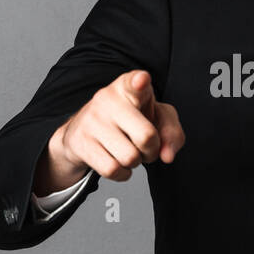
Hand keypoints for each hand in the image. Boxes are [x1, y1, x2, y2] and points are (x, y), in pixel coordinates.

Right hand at [52, 70, 184, 182]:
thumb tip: (167, 156)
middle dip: (152, 150)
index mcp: (128, 87)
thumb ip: (172, 133)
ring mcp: (92, 121)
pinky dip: (122, 173)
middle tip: (146, 146)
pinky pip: (112, 170)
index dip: (140, 82)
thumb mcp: (157, 118)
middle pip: (146, 136)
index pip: (134, 82)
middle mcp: (108, 100)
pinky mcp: (80, 142)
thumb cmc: (129, 120)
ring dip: (136, 163)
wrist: (82, 130)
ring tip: (129, 151)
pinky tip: (118, 162)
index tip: (142, 80)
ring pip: (130, 158)